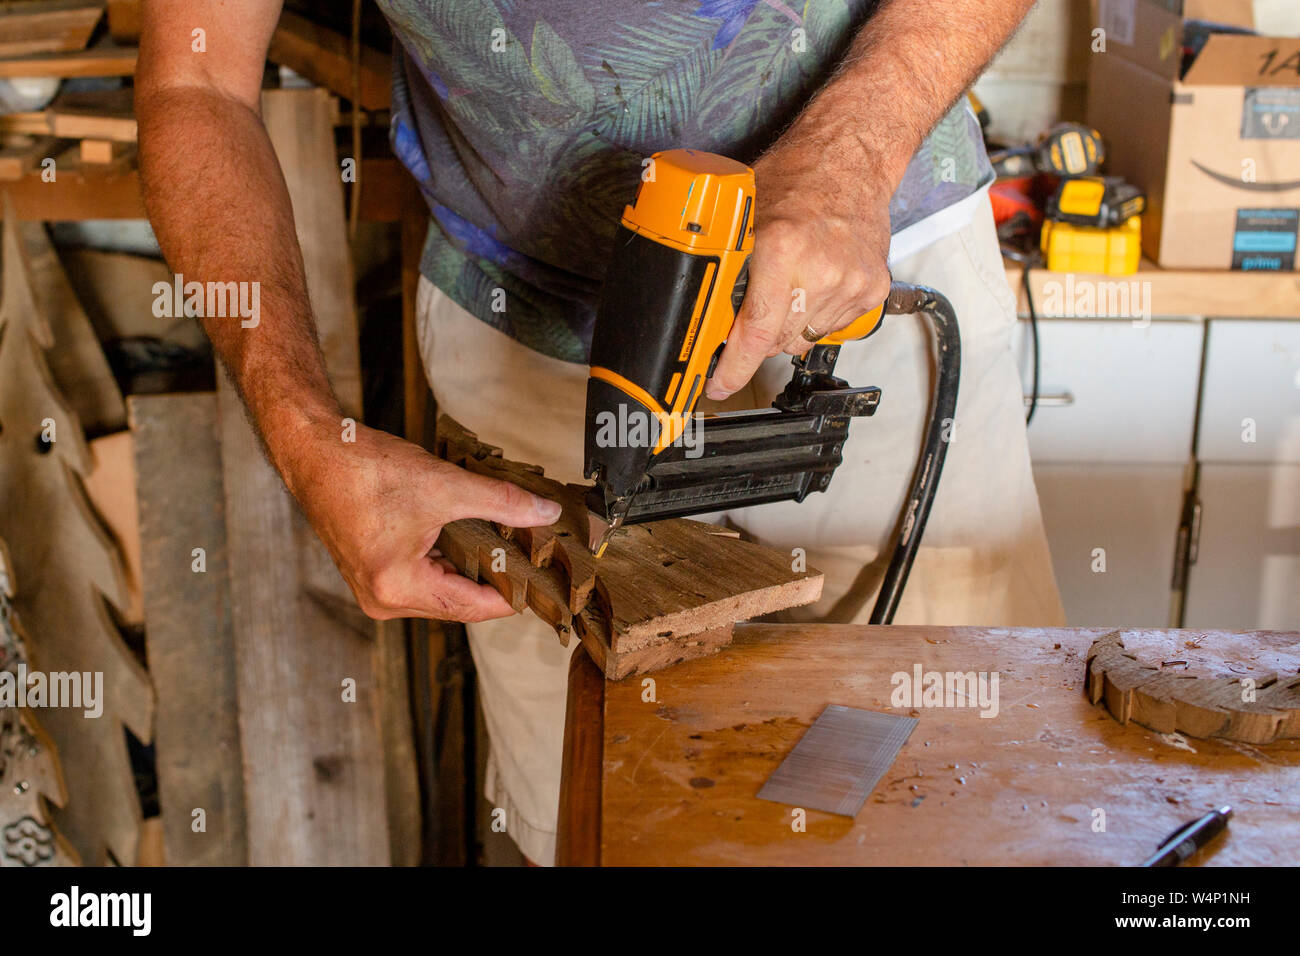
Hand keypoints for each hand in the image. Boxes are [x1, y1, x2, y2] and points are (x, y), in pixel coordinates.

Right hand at [282, 421, 561, 621]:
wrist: (314, 452)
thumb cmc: (365, 470)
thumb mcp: (445, 485)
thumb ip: (502, 502)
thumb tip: (546, 514)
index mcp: (399, 588)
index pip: (475, 607)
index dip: (516, 593)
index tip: (549, 582)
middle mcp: (384, 601)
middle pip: (459, 603)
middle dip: (496, 579)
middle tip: (536, 557)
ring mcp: (375, 591)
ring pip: (443, 590)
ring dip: (473, 569)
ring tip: (511, 545)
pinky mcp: (373, 574)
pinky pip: (424, 578)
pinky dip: (450, 561)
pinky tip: (473, 539)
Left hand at [705, 144, 892, 400]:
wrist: (851, 160)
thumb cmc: (797, 179)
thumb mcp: (745, 217)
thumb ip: (727, 265)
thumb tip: (701, 311)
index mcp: (782, 249)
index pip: (754, 332)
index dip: (733, 368)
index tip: (718, 385)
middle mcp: (820, 270)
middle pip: (776, 342)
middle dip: (757, 336)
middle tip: (754, 304)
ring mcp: (850, 283)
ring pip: (803, 339)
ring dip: (788, 325)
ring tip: (790, 283)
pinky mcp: (872, 290)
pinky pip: (831, 328)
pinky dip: (816, 314)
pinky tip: (815, 282)